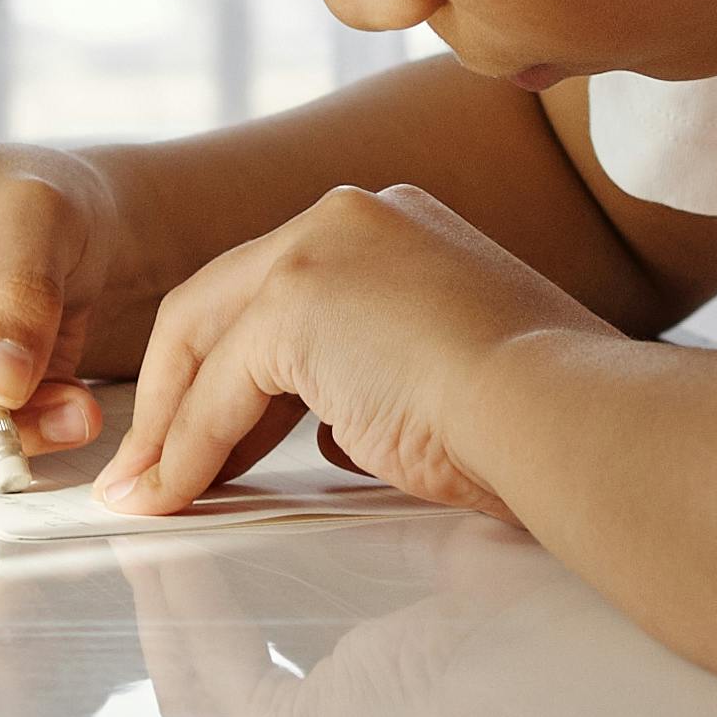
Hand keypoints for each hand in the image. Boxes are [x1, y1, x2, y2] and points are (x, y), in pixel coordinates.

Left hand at [106, 182, 608, 522]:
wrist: (569, 415)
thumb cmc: (541, 425)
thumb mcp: (445, 390)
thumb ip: (376, 393)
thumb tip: (331, 440)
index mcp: (400, 229)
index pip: (283, 293)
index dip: (234, 374)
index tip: (211, 443)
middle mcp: (354, 217)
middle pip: (223, 303)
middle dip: (178, 396)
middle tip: (149, 470)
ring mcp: (322, 247)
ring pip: (207, 342)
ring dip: (170, 428)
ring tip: (147, 494)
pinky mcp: (297, 298)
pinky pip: (217, 390)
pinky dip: (187, 450)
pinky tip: (172, 499)